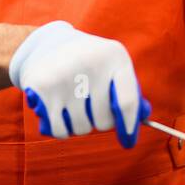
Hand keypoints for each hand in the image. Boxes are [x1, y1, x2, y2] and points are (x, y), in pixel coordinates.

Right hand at [8, 20, 149, 147]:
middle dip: (100, 122)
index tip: (128, 140)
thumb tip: (142, 121)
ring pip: (82, 128)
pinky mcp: (43, 88)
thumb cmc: (90, 63)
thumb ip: (128, 91)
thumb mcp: (112, 65)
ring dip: (81, 126)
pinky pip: (60, 130)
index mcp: (114, 56)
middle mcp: (91, 64)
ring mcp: (65, 76)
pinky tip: (61, 114)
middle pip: (104, 121)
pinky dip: (63, 130)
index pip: (127, 101)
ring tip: (75, 106)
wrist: (48, 44)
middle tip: (92, 108)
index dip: (129, 125)